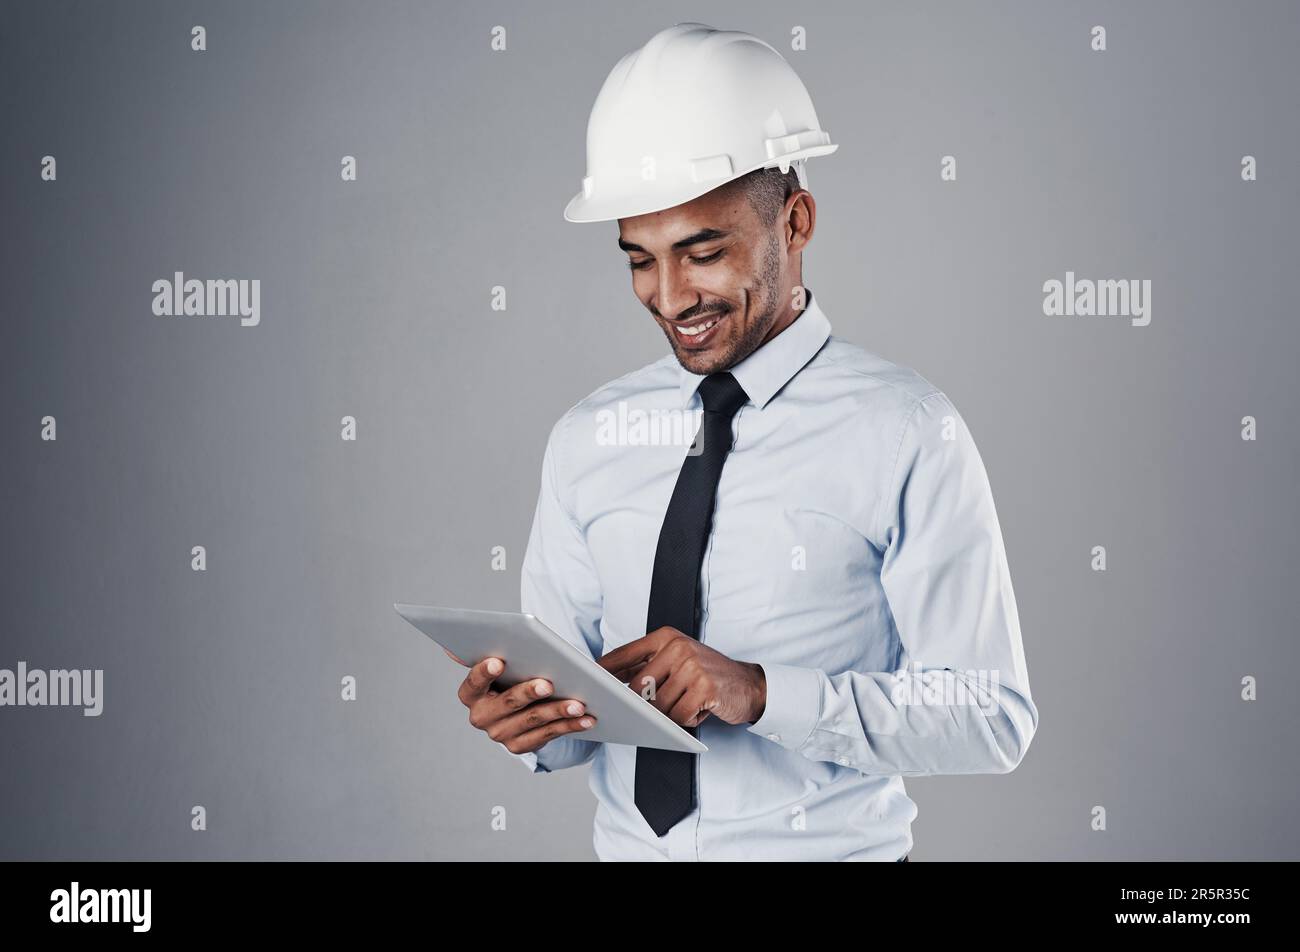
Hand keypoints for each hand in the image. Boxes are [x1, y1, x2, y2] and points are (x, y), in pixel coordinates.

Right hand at [448, 650, 596, 754]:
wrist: (518, 707)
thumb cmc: (510, 675)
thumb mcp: (500, 664)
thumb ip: (488, 652)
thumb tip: (453, 646)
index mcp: (470, 694)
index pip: (474, 683)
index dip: (484, 673)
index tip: (499, 661)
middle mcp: (481, 717)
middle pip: (507, 703)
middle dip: (528, 693)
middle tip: (548, 684)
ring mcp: (500, 734)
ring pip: (533, 720)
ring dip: (558, 711)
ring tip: (579, 704)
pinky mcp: (519, 746)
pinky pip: (548, 735)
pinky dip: (570, 726)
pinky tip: (586, 719)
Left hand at [596, 627, 766, 727]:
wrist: (749, 685)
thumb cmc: (706, 676)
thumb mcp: (676, 661)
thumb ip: (646, 667)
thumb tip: (608, 682)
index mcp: (666, 637)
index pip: (625, 654)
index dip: (604, 670)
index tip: (586, 682)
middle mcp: (677, 647)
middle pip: (638, 688)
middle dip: (642, 706)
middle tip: (647, 714)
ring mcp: (692, 666)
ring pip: (658, 706)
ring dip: (670, 714)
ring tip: (688, 704)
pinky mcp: (704, 687)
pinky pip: (678, 716)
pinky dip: (686, 720)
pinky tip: (700, 709)